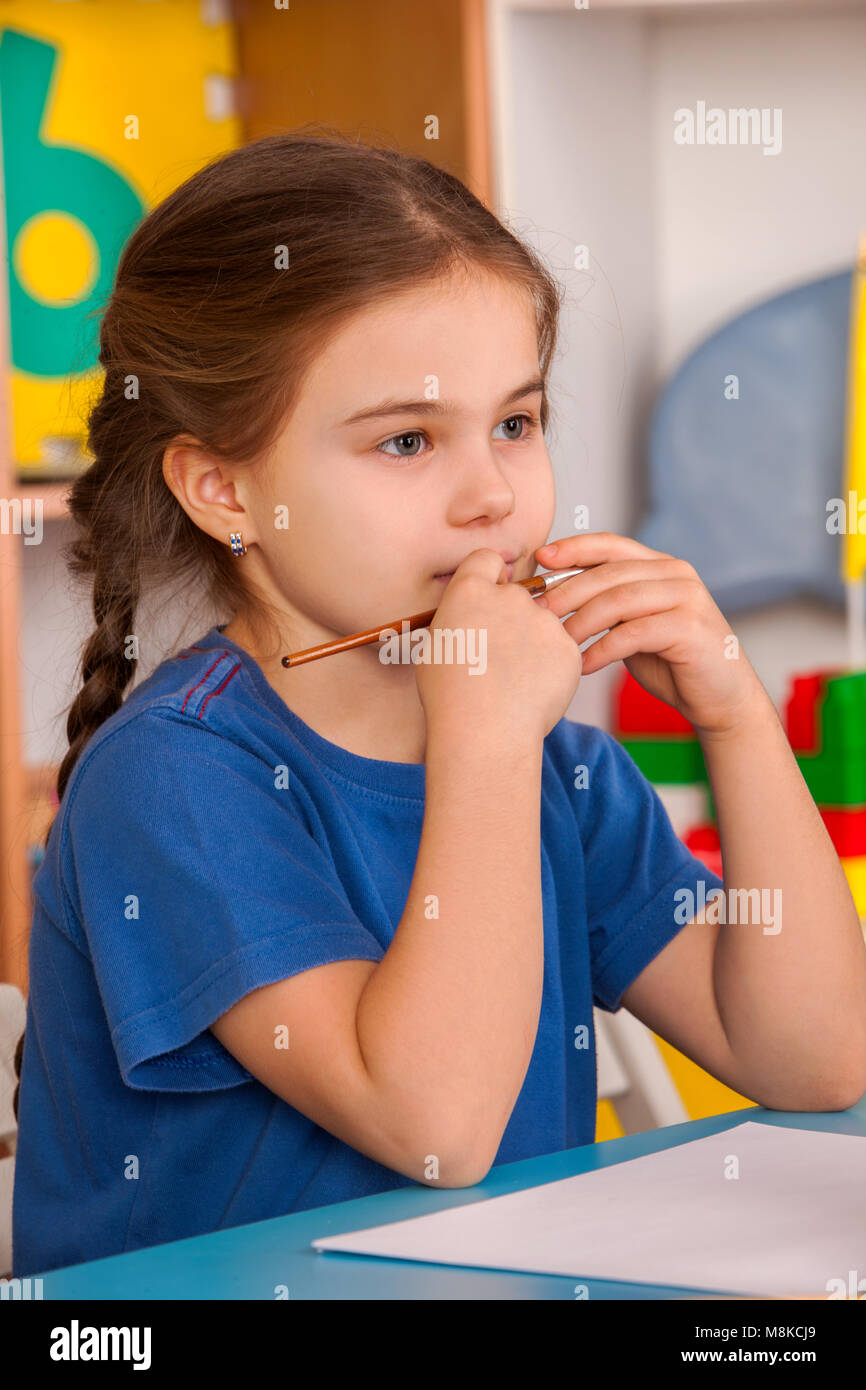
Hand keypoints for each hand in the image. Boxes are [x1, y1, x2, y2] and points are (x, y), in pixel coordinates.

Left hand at [535, 532, 768, 737]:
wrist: (720, 699)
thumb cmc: (671, 663)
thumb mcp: (634, 626)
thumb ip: (608, 605)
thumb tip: (553, 594)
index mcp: (662, 566)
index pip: (611, 545)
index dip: (574, 548)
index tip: (540, 558)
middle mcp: (677, 574)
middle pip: (609, 573)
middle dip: (567, 591)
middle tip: (537, 613)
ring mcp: (687, 598)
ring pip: (619, 600)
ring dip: (581, 622)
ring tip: (557, 643)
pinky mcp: (690, 628)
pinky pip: (633, 633)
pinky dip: (602, 650)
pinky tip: (582, 666)